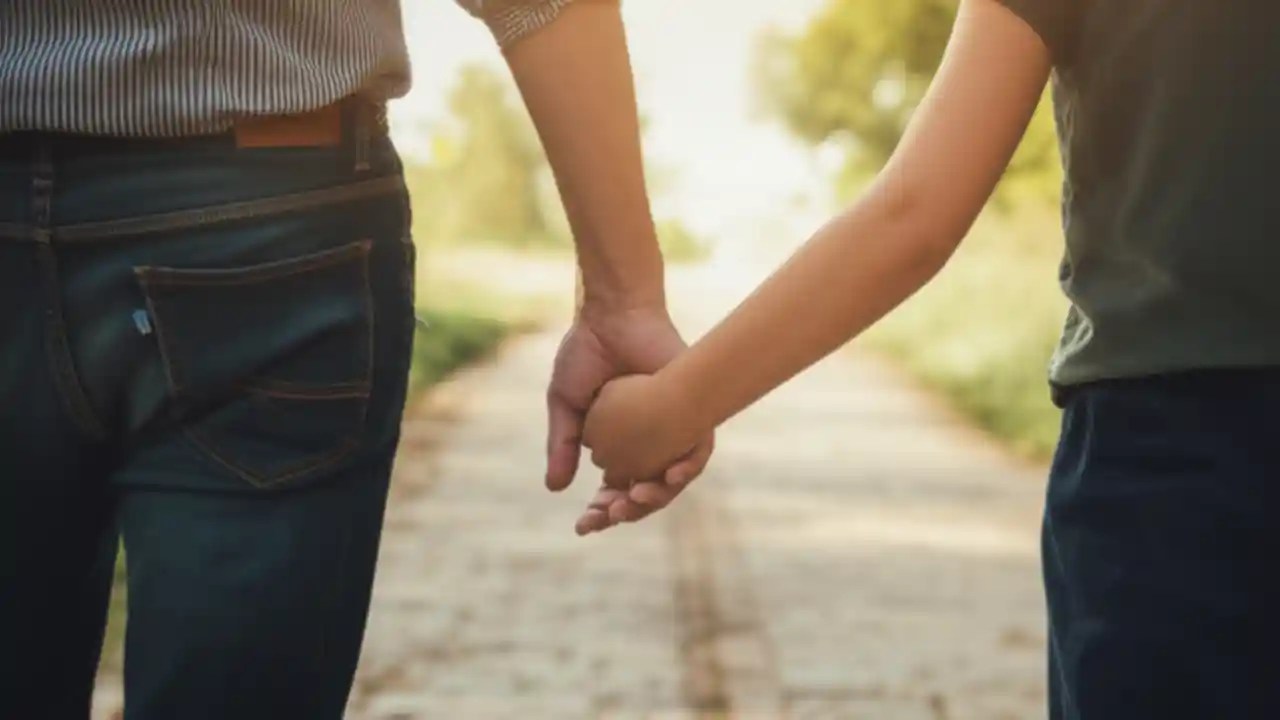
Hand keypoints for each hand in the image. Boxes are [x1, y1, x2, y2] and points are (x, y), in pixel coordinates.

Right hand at [544, 305, 712, 533]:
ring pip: (671, 480)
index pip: (614, 492)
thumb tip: (555, 489)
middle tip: (607, 515)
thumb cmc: (587, 354)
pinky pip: (699, 450)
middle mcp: (648, 443)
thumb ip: (563, 445)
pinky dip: (687, 468)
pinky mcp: (694, 411)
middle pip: (644, 493)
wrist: (612, 318)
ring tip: (631, 502)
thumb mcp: (566, 405)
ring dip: (654, 498)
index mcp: (619, 446)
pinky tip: (670, 479)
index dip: (600, 514)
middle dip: (625, 512)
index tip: (583, 525)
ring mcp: (671, 430)